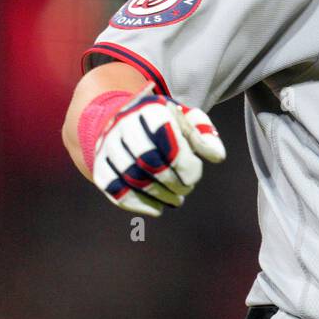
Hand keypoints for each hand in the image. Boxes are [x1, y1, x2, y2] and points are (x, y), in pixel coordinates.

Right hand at [91, 86, 225, 216]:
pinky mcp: (100, 167)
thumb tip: (217, 157)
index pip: (168, 141)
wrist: (124, 122)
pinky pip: (116, 191)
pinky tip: (157, 208)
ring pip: (132, 178)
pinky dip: (139, 204)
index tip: (193, 176)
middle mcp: (124, 125)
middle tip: (185, 190)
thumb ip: (205, 136)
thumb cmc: (164, 124)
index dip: (185, 164)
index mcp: (150, 110)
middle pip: (148, 161)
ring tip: (175, 200)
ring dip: (159, 195)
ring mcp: (108, 146)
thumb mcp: (186, 121)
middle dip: (172, 182)